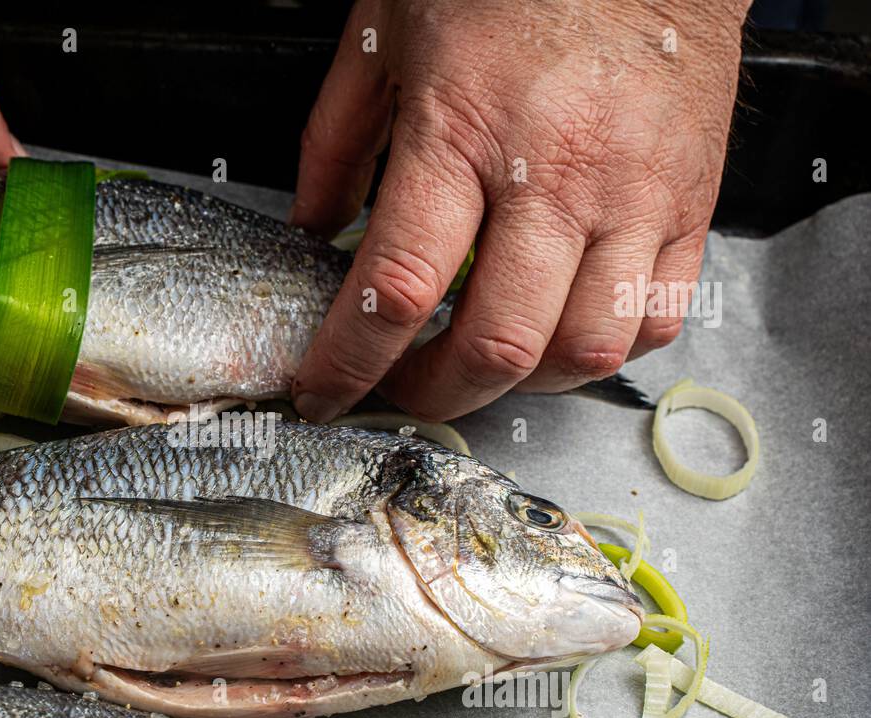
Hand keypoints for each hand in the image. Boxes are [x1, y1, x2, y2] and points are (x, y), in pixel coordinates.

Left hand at [290, 0, 746, 421]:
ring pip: (583, 348)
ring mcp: (633, 193)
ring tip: (479, 362)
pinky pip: (655, 317)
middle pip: (495, 343)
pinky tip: (559, 331)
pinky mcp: (690, 201)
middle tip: (401, 388)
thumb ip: (337, 137)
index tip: (323, 390)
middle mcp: (556, 173)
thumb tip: (315, 224)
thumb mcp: (386, 30)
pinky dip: (602, 352)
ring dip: (518, 384)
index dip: (349, 362)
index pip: (398, 288)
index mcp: (463, 128)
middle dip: (432, 394)